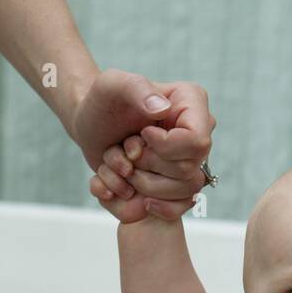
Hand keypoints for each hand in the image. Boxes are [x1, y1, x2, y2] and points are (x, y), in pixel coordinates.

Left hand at [77, 73, 215, 221]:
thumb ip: (136, 88)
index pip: (196, 142)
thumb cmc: (103, 102)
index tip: (141, 135)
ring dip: (143, 184)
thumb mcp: (112, 85)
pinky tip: (130, 192)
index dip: (166, 148)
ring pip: (184, 191)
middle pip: (188, 170)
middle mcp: (198, 133)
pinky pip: (180, 207)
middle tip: (127, 149)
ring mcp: (192, 161)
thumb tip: (164, 109)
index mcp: (192, 103)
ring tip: (124, 165)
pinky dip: (151, 205)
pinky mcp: (181, 184)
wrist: (94, 127)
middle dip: (149, 165)